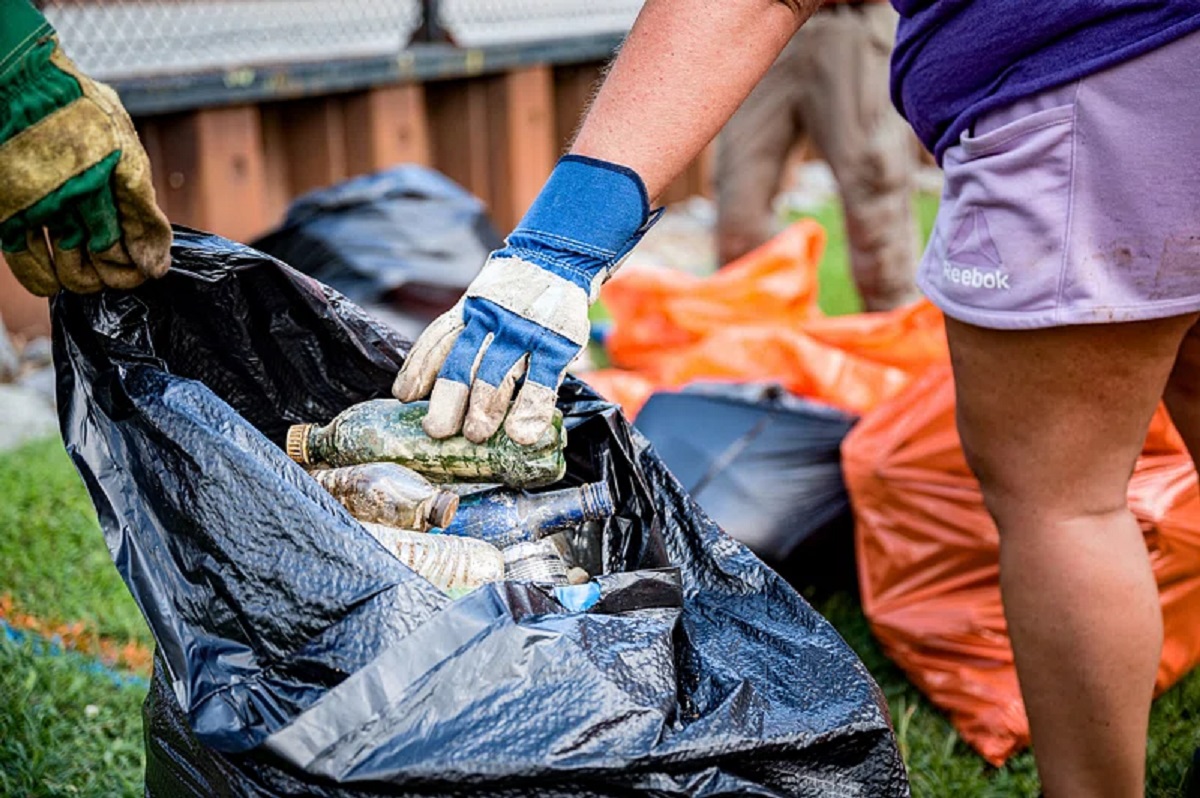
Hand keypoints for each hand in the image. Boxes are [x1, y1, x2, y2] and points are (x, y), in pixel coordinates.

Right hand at [0, 3, 170, 296]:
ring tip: (93, 281)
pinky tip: (55, 284)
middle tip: (124, 279)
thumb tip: (153, 233)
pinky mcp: (10, 212)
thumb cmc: (70, 101)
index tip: (152, 270)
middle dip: (122, 273)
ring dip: (87, 280)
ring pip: (75, 267)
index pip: (144, 229)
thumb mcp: (117, 128)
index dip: (150, 255)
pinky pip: (28, 262)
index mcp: (116, 168)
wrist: (14, 79)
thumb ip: (134, 177)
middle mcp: (82, 191)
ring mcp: (44, 204)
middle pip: (112, 253)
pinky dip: (44, 281)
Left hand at [393, 155, 658, 444]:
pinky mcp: (558, 343)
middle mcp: (493, 319)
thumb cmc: (512, 292)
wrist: (559, 258)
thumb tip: (424, 383)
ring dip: (484, 410)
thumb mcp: (479, 300)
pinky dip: (531, 411)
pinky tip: (521, 434)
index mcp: (470, 309)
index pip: (438, 340)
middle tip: (438, 430)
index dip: (419, 371)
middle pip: (463, 363)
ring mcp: (525, 331)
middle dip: (448, 400)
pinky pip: (542, 382)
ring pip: (498, 375)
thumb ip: (459, 331)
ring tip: (476, 435)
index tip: (405, 398)